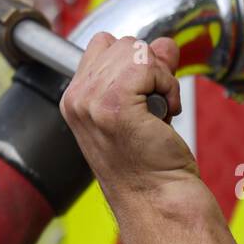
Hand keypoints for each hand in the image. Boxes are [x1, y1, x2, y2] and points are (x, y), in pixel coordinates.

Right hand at [60, 34, 198, 196]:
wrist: (156, 200)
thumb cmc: (150, 165)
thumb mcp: (139, 106)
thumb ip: (146, 70)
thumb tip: (164, 44)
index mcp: (75, 100)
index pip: (104, 45)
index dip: (133, 62)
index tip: (144, 93)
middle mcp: (77, 98)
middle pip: (123, 43)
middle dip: (149, 68)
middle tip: (153, 106)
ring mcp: (91, 101)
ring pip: (138, 50)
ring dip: (160, 78)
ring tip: (157, 113)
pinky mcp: (114, 105)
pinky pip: (150, 66)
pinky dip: (168, 86)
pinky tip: (164, 114)